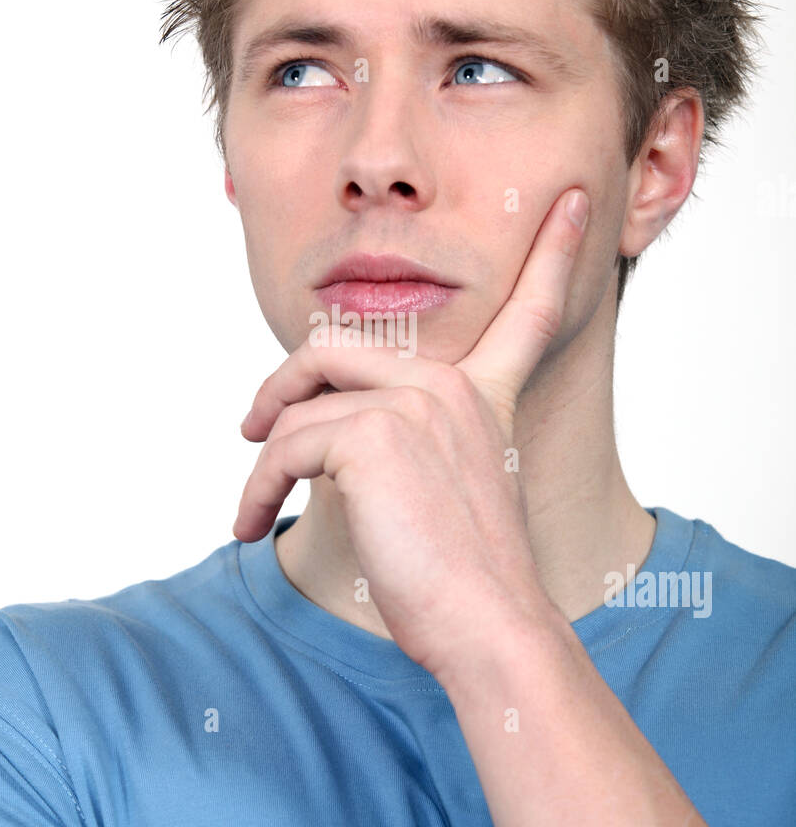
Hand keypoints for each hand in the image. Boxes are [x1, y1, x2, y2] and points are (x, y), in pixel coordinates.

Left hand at [233, 187, 589, 679]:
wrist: (488, 627)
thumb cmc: (465, 580)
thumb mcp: (448, 495)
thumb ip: (410, 445)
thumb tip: (327, 429)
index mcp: (485, 396)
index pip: (528, 311)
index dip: (554, 253)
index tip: (575, 200)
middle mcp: (456, 387)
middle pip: (336, 343)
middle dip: (282, 383)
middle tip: (252, 428)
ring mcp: (417, 403)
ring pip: (301, 405)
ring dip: (264, 460)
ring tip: (255, 508)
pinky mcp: (373, 432)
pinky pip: (285, 446)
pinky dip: (258, 488)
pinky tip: (255, 525)